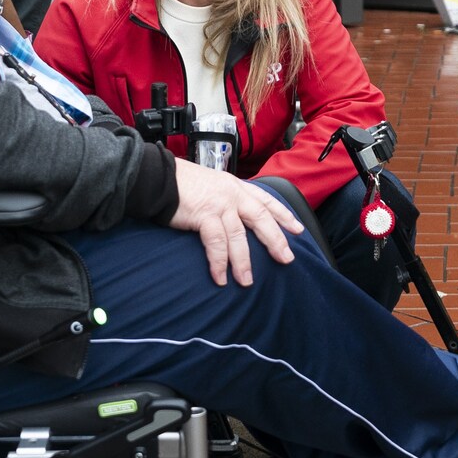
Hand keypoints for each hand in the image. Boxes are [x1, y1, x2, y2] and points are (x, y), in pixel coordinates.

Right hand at [168, 158, 301, 286]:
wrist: (160, 176)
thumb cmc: (183, 183)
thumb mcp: (213, 185)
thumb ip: (227, 198)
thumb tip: (235, 217)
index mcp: (237, 187)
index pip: (267, 201)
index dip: (284, 215)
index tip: (298, 229)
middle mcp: (233, 194)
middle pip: (261, 218)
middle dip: (275, 240)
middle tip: (286, 259)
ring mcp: (220, 204)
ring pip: (239, 236)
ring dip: (243, 262)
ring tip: (247, 281)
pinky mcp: (204, 215)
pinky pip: (216, 243)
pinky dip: (219, 262)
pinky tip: (220, 278)